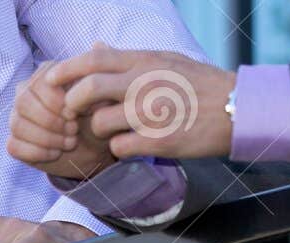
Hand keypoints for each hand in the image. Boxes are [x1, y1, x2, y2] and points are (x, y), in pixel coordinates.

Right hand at [7, 64, 116, 180]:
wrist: (93, 148)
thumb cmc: (97, 118)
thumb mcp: (104, 94)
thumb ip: (100, 70)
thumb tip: (98, 44)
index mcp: (44, 76)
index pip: (37, 84)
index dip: (55, 102)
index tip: (75, 115)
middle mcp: (26, 94)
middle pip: (23, 103)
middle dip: (50, 121)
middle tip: (73, 130)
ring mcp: (17, 118)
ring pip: (17, 125)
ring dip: (46, 138)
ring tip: (69, 142)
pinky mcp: (15, 142)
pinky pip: (13, 146)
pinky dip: (36, 152)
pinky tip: (55, 154)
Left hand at [49, 45, 235, 159]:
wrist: (239, 108)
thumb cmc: (200, 85)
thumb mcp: (166, 61)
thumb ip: (129, 59)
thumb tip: (95, 47)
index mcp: (145, 61)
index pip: (94, 59)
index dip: (65, 70)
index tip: (50, 80)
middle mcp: (144, 83)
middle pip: (88, 89)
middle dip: (72, 104)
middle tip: (73, 114)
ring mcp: (150, 113)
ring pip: (99, 124)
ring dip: (99, 131)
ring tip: (117, 130)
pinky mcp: (158, 141)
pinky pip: (119, 147)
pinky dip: (119, 149)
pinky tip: (133, 145)